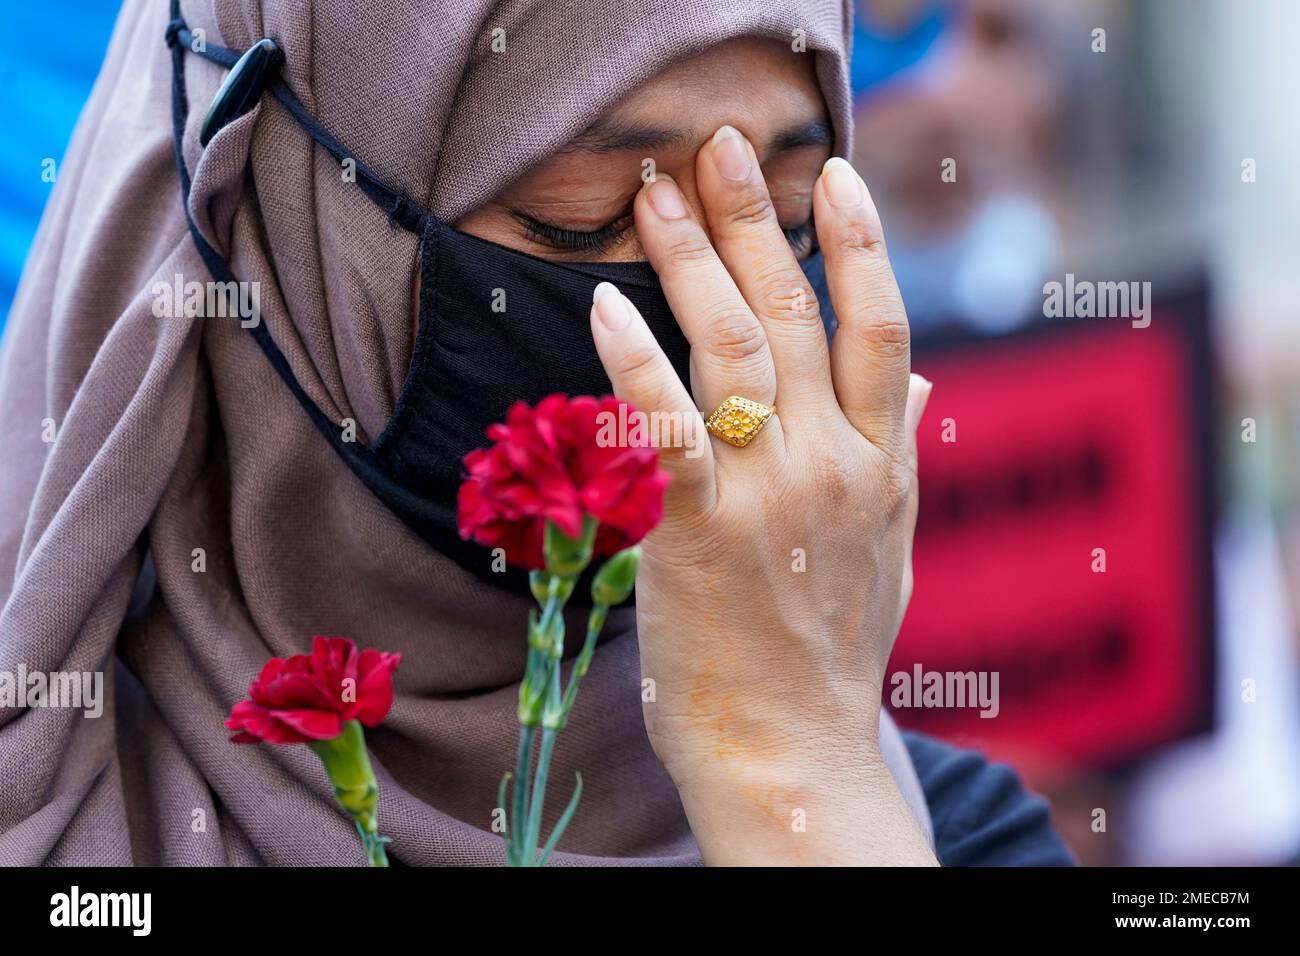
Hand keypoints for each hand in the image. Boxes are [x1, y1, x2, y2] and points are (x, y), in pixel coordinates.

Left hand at [589, 127, 933, 864]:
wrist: (795, 750)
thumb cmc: (833, 649)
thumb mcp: (891, 548)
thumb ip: (900, 457)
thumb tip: (918, 386)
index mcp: (880, 465)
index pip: (880, 329)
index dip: (862, 243)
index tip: (835, 172)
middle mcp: (833, 467)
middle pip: (794, 315)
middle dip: (753, 220)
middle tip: (717, 148)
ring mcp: (767, 498)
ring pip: (731, 350)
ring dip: (689, 261)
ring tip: (652, 194)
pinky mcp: (698, 538)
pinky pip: (664, 431)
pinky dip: (633, 364)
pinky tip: (606, 307)